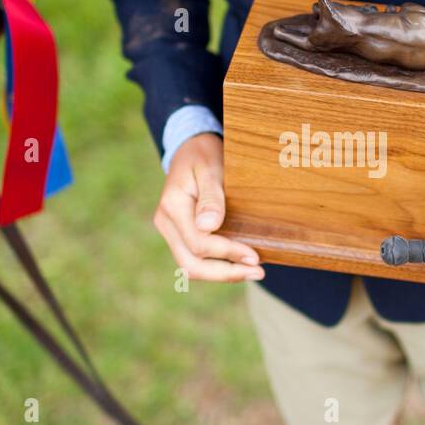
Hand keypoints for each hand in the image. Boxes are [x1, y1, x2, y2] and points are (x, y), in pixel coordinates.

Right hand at [153, 133, 264, 282]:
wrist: (190, 149)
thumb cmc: (203, 155)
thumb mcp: (210, 168)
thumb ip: (211, 197)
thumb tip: (208, 226)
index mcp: (172, 206)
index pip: (198, 243)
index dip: (228, 253)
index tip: (254, 256)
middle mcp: (166, 223)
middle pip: (190, 264)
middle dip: (225, 273)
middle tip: (258, 273)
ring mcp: (170, 231)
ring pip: (191, 267)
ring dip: (222, 274)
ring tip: (252, 272)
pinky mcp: (179, 235)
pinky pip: (194, 259)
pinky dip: (217, 266)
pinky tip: (240, 264)